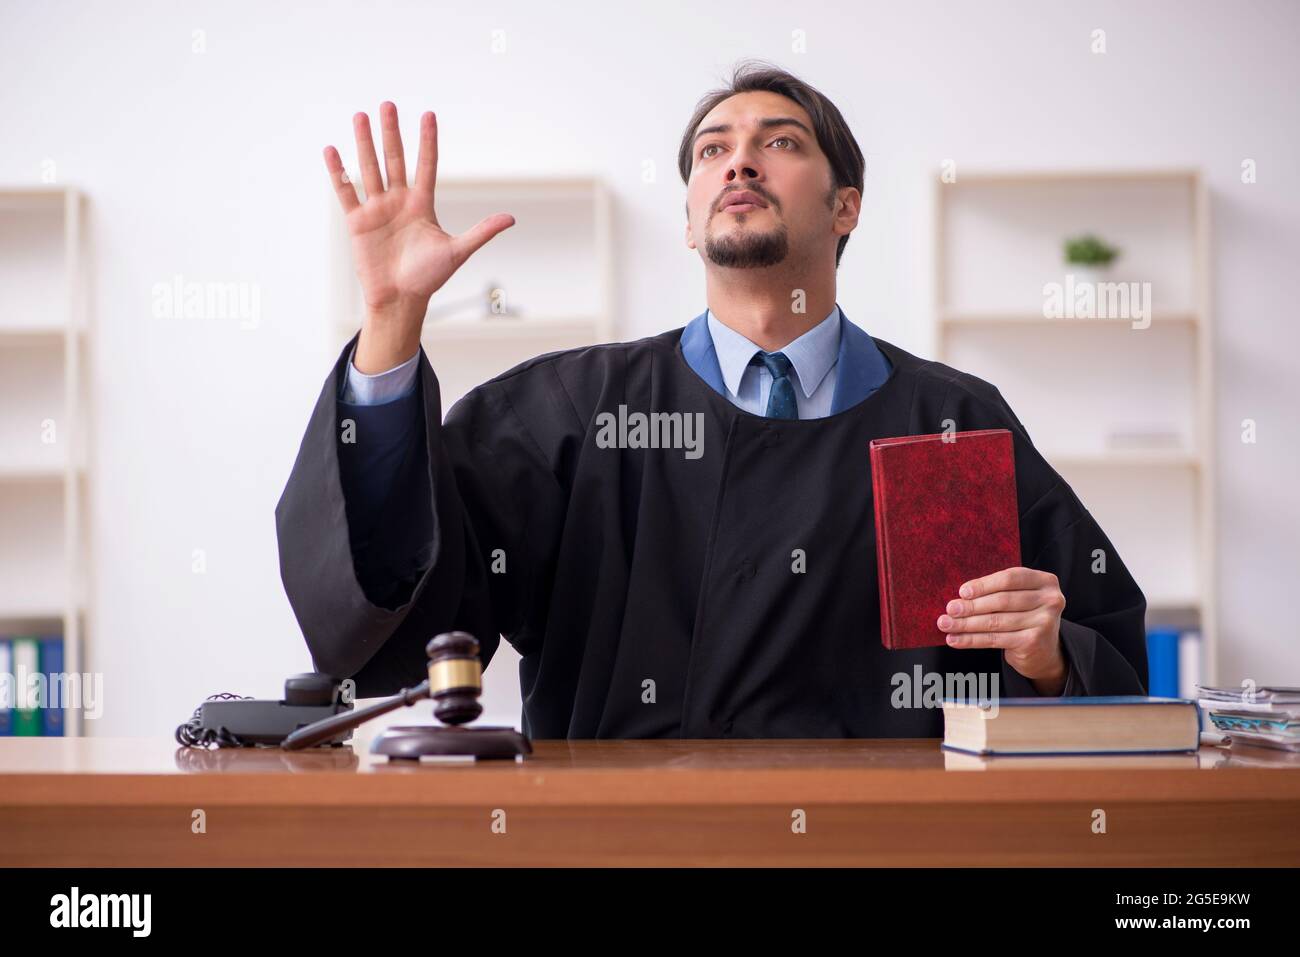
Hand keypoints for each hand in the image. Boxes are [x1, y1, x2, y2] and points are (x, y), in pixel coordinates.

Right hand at [324, 102, 514, 371]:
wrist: (400, 299)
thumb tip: (511, 219)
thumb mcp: (457, 251)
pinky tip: (333, 150)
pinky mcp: (358, 221)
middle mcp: (399, 201)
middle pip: (395, 159)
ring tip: (361, 116)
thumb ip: (481, 232)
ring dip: (365, 143)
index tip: (428, 114)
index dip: (427, 141)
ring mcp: (377, 209)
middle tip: (388, 104)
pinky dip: (338, 171)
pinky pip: (346, 191)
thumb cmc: (429, 278)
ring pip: (370, 168)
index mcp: (422, 205)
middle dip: (391, 132)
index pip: (426, 165)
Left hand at [937, 566, 1067, 694]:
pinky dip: (971, 640)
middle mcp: (1050, 600)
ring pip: (995, 621)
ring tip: (946, 624)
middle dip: (971, 606)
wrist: (1044, 652)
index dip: (984, 584)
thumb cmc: (1024, 617)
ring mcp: (1044, 622)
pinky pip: (995, 639)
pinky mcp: (1033, 642)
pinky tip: (955, 639)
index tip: (962, 592)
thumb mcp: (1018, 598)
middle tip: (950, 609)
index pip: (1010, 578)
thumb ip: (997, 591)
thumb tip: (960, 597)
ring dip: (966, 624)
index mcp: (1045, 581)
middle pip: (1002, 601)